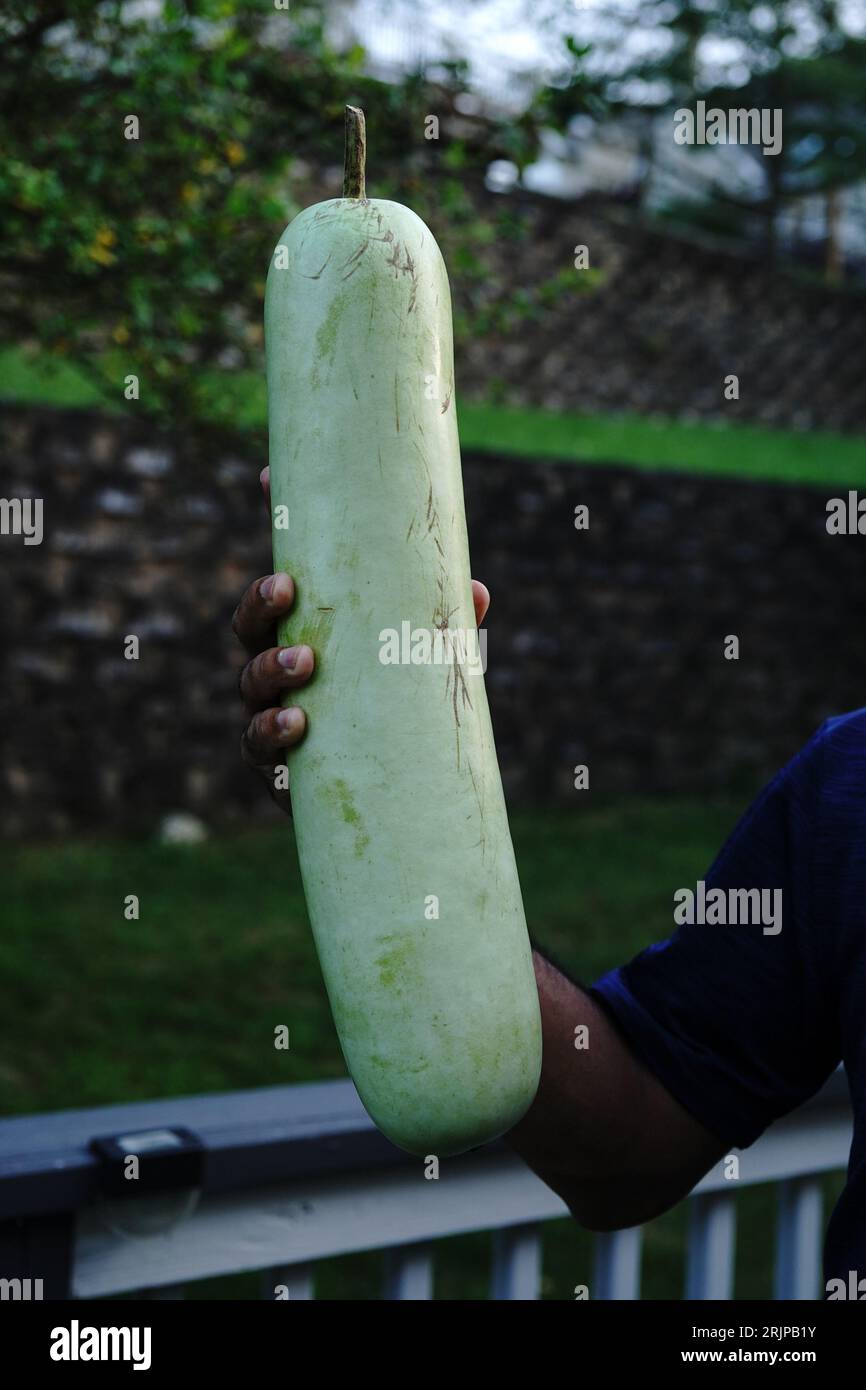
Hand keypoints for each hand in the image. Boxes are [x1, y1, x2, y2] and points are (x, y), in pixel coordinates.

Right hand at [233, 465, 490, 814]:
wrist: (386, 799)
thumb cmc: (398, 713)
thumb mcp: (421, 662)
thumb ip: (441, 628)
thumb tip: (476, 591)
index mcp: (302, 631)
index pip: (282, 576)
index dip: (270, 525)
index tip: (269, 476)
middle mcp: (273, 666)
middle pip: (248, 625)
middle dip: (260, 603)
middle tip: (286, 588)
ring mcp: (266, 713)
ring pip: (248, 684)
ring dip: (270, 668)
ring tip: (304, 662)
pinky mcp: (274, 767)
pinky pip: (258, 747)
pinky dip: (272, 733)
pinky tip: (296, 725)